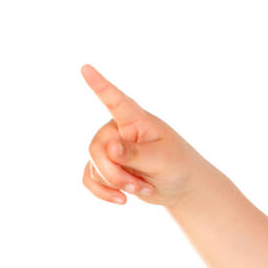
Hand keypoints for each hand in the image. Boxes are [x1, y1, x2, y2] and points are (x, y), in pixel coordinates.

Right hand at [79, 63, 210, 206]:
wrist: (181, 187)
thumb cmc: (178, 166)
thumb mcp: (162, 160)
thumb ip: (135, 153)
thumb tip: (110, 147)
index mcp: (136, 120)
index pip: (116, 99)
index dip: (100, 85)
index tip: (85, 68)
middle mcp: (118, 130)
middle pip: (97, 148)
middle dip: (114, 173)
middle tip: (137, 186)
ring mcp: (110, 148)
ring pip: (93, 165)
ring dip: (115, 184)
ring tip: (140, 189)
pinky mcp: (106, 166)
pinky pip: (90, 178)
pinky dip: (103, 192)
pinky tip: (121, 200)